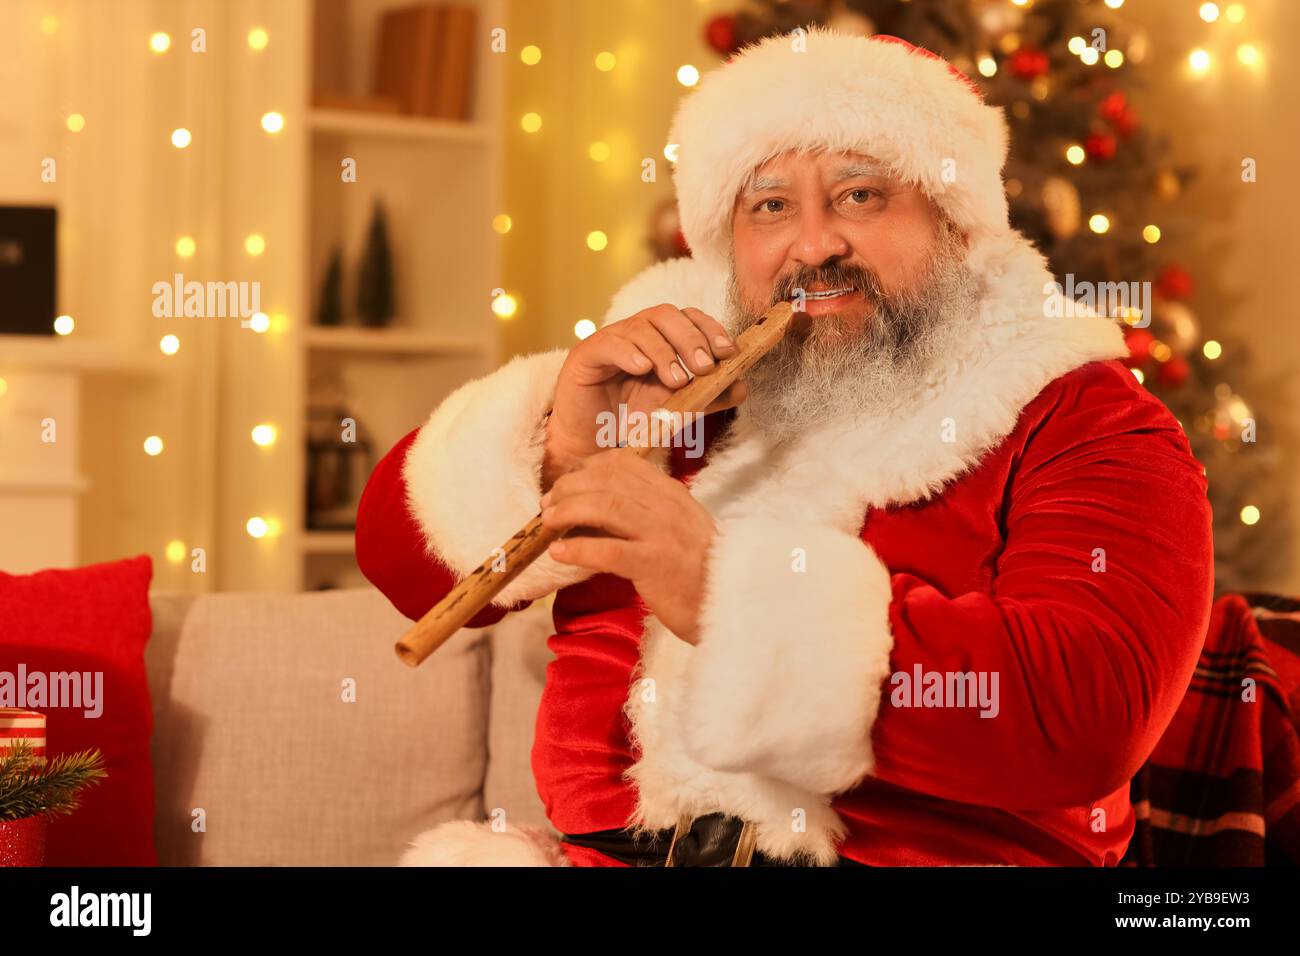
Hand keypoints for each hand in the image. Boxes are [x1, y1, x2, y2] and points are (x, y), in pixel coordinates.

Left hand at [539, 448, 715, 644]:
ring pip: (605, 508)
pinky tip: (559, 552)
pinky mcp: (655, 565)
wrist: (731, 602)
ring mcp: (662, 535)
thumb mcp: (678, 528)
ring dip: (568, 511)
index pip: (623, 464)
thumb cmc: (699, 570)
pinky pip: (608, 551)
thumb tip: (598, 505)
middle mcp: (667, 507)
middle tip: (548, 504)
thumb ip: (648, 511)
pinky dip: (578, 549)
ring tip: (548, 522)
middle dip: (569, 488)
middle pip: (607, 482)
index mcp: (672, 493)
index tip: (567, 480)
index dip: (587, 468)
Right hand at [542, 305, 746, 490]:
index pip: (689, 318)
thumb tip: (741, 387)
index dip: (710, 329)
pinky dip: (629, 353)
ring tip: (676, 380)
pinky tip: (642, 369)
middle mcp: (637, 333)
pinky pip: (609, 343)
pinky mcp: (586, 355)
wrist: (592, 443)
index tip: (728, 352)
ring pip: (640, 327)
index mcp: (661, 339)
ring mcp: (611, 341)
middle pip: (666, 315)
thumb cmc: (632, 420)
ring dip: (663, 351)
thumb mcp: (677, 409)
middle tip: (704, 368)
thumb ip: (708, 397)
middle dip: (691, 339)